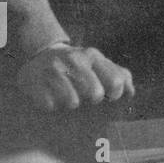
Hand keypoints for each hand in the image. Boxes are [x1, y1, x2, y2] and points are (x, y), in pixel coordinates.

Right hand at [16, 44, 133, 111]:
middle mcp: (74, 60)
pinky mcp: (34, 83)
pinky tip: (49, 97)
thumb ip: (118, 75)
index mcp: (93, 56)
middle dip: (92, 100)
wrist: (39, 55)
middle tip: (83, 96)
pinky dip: (52, 106)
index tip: (108, 97)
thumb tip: (130, 93)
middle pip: (95, 94)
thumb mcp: (97, 64)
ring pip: (72, 103)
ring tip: (65, 96)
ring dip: (70, 104)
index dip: (115, 95)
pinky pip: (51, 107)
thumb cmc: (76, 65)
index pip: (116, 82)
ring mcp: (53, 70)